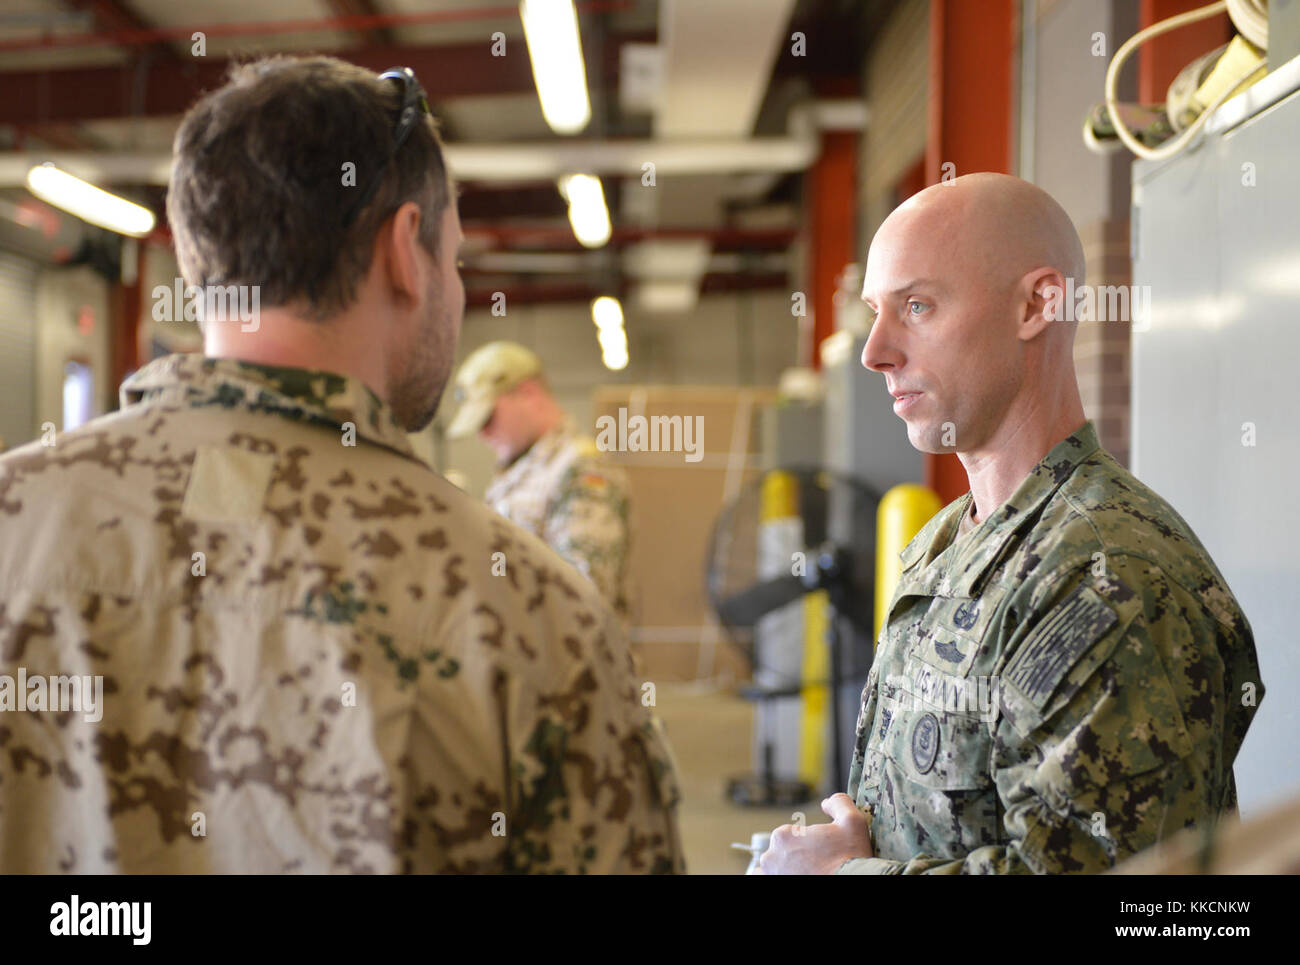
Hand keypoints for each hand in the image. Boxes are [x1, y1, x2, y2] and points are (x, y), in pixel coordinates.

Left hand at [756, 794, 873, 874]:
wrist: (854, 881)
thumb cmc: (850, 856)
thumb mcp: (852, 820)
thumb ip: (838, 803)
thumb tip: (826, 804)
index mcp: (783, 836)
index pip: (790, 836)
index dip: (806, 842)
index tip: (819, 851)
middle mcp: (770, 856)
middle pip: (780, 853)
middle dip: (795, 857)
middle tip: (816, 864)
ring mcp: (771, 874)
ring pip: (771, 870)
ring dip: (782, 869)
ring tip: (804, 871)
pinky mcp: (775, 886)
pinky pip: (767, 880)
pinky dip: (778, 876)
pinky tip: (793, 875)